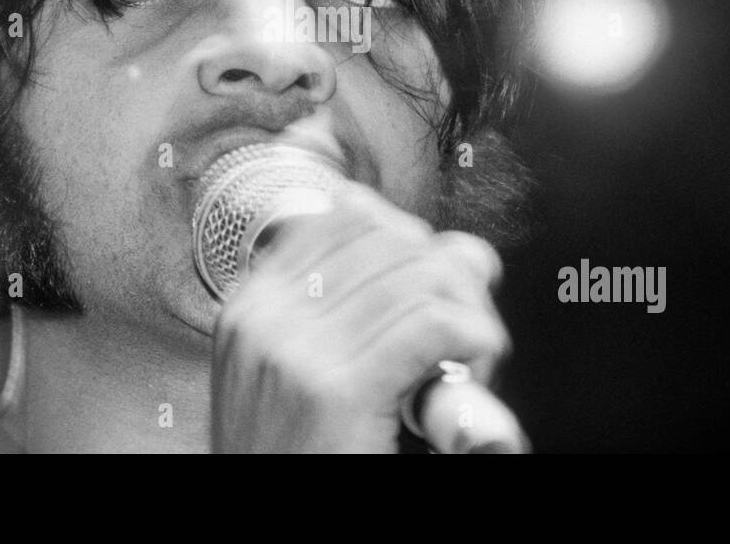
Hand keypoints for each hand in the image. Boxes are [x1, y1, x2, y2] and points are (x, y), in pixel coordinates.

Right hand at [210, 182, 509, 452]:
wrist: (267, 534)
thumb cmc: (302, 459)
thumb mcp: (310, 376)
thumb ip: (367, 311)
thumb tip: (463, 252)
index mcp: (253, 306)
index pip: (349, 217)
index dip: (412, 238)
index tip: (438, 282)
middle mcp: (266, 318)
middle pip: (393, 242)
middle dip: (450, 277)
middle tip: (467, 332)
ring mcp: (294, 352)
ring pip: (421, 280)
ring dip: (469, 313)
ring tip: (472, 360)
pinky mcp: (334, 392)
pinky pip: (432, 326)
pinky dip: (474, 339)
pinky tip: (476, 363)